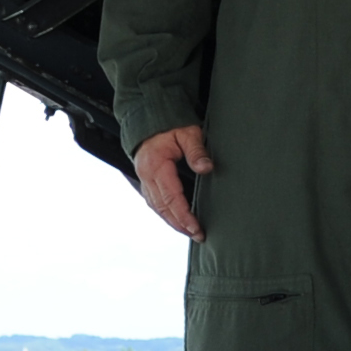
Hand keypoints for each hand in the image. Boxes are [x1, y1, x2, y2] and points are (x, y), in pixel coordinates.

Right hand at [132, 124, 213, 241]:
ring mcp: (144, 178)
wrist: (149, 116)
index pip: (171, 198)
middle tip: (197, 235)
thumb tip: (206, 168)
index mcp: (156, 166)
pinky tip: (174, 218)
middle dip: (180, 224)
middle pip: (162, 208)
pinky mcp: (145, 178)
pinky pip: (153, 201)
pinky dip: (164, 212)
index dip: (184, 216)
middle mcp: (146, 175)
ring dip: (172, 221)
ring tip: (188, 231)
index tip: (196, 228)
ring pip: (156, 207)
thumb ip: (197, 151)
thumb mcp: (187, 133)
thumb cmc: (168, 123)